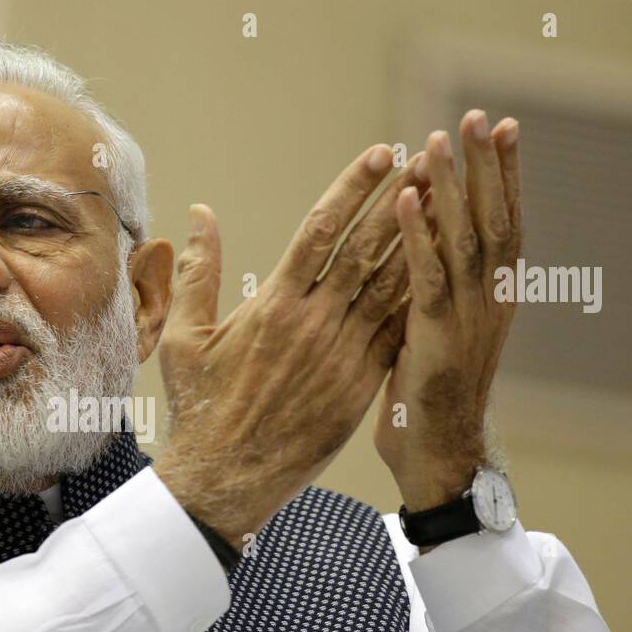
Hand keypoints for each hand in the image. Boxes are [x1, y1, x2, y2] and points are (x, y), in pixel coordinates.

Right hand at [155, 144, 427, 548]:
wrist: (227, 477)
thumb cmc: (200, 408)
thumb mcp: (184, 338)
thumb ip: (198, 273)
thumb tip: (201, 214)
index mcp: (274, 304)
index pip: (322, 229)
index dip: (354, 188)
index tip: (380, 154)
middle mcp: (315, 323)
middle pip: (368, 248)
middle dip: (402, 201)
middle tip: (433, 162)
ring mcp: (343, 355)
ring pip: (392, 286)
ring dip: (422, 242)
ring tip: (448, 204)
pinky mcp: (360, 384)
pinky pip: (397, 331)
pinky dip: (420, 297)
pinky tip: (441, 270)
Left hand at [373, 111, 521, 510]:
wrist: (439, 458)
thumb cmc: (430, 400)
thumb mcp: (440, 333)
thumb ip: (438, 289)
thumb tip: (425, 247)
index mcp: (494, 297)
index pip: (505, 221)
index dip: (503, 175)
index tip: (499, 128)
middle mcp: (490, 301)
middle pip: (494, 218)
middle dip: (487, 166)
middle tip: (478, 117)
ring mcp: (466, 320)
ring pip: (464, 239)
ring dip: (451, 188)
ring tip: (438, 141)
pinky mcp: (434, 338)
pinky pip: (425, 277)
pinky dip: (417, 236)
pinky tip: (403, 199)